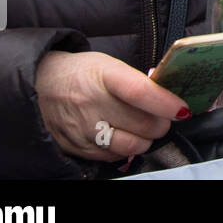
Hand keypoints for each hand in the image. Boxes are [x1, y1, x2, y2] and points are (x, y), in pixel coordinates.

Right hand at [34, 51, 188, 161]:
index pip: (140, 92)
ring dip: (146, 140)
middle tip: (164, 118)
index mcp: (103, 75)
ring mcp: (83, 129)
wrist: (39, 86)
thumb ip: (137, 81)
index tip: (183, 109)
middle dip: (161, 124)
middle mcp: (91, 103)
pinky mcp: (76, 148)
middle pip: (142, 124)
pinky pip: (114, 157)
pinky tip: (123, 135)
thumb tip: (168, 95)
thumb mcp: (109, 65)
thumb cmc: (82, 72)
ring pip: (131, 146)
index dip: (166, 103)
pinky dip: (126, 150)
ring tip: (144, 129)